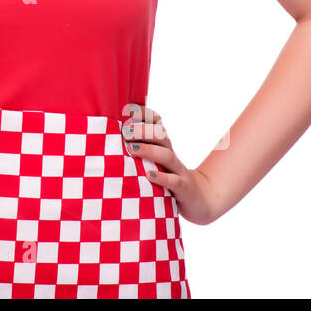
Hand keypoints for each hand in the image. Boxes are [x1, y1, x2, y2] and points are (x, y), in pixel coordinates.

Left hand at [120, 104, 218, 225]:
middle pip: (160, 136)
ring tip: (131, 149)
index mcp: (163, 145)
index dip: (144, 114)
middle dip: (142, 131)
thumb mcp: (155, 162)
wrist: (200, 199)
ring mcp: (178, 170)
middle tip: (125, 130)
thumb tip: (110, 138)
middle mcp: (171, 154)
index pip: (156, 123)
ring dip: (148, 150)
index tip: (128, 110)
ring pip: (166, 155)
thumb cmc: (169, 178)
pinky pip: (174, 180)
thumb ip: (138, 149)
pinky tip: (149, 175)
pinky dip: (162, 177)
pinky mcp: (183, 187)